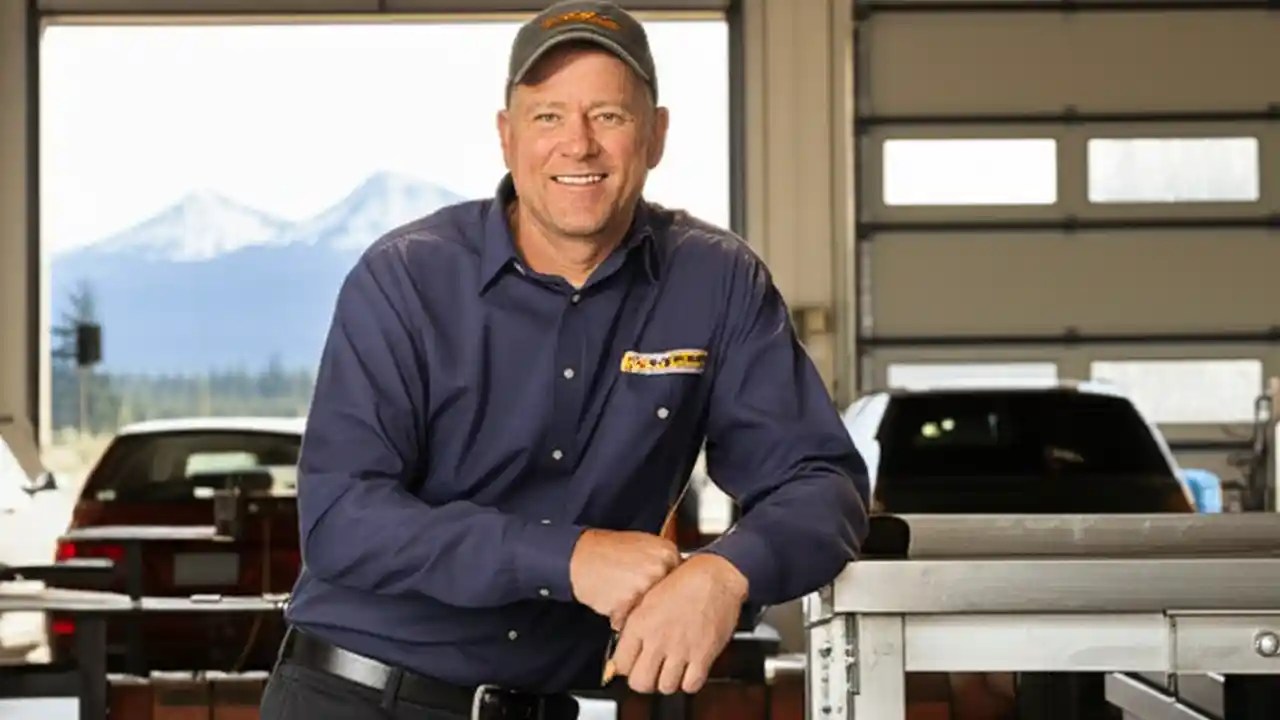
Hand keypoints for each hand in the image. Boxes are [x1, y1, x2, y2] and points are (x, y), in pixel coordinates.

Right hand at [569, 529, 680, 628]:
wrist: (579, 556)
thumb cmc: (609, 551)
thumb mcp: (643, 545)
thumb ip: (664, 561)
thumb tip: (682, 580)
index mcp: (667, 552)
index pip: (682, 581)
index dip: (668, 590)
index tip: (659, 591)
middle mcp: (660, 568)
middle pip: (668, 598)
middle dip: (654, 602)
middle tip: (635, 592)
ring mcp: (645, 586)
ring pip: (651, 611)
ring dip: (638, 610)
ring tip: (621, 592)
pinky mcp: (628, 602)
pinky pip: (632, 620)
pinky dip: (622, 615)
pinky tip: (613, 599)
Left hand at [610, 553, 747, 694]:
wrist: (715, 575)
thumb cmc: (685, 579)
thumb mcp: (649, 596)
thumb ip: (635, 622)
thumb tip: (625, 643)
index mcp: (640, 623)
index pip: (621, 664)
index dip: (625, 668)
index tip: (630, 666)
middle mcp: (658, 639)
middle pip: (640, 683)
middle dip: (643, 681)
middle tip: (649, 673)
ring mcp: (680, 649)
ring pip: (665, 687)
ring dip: (667, 682)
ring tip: (669, 671)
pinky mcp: (703, 655)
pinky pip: (691, 685)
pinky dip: (689, 682)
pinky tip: (688, 670)